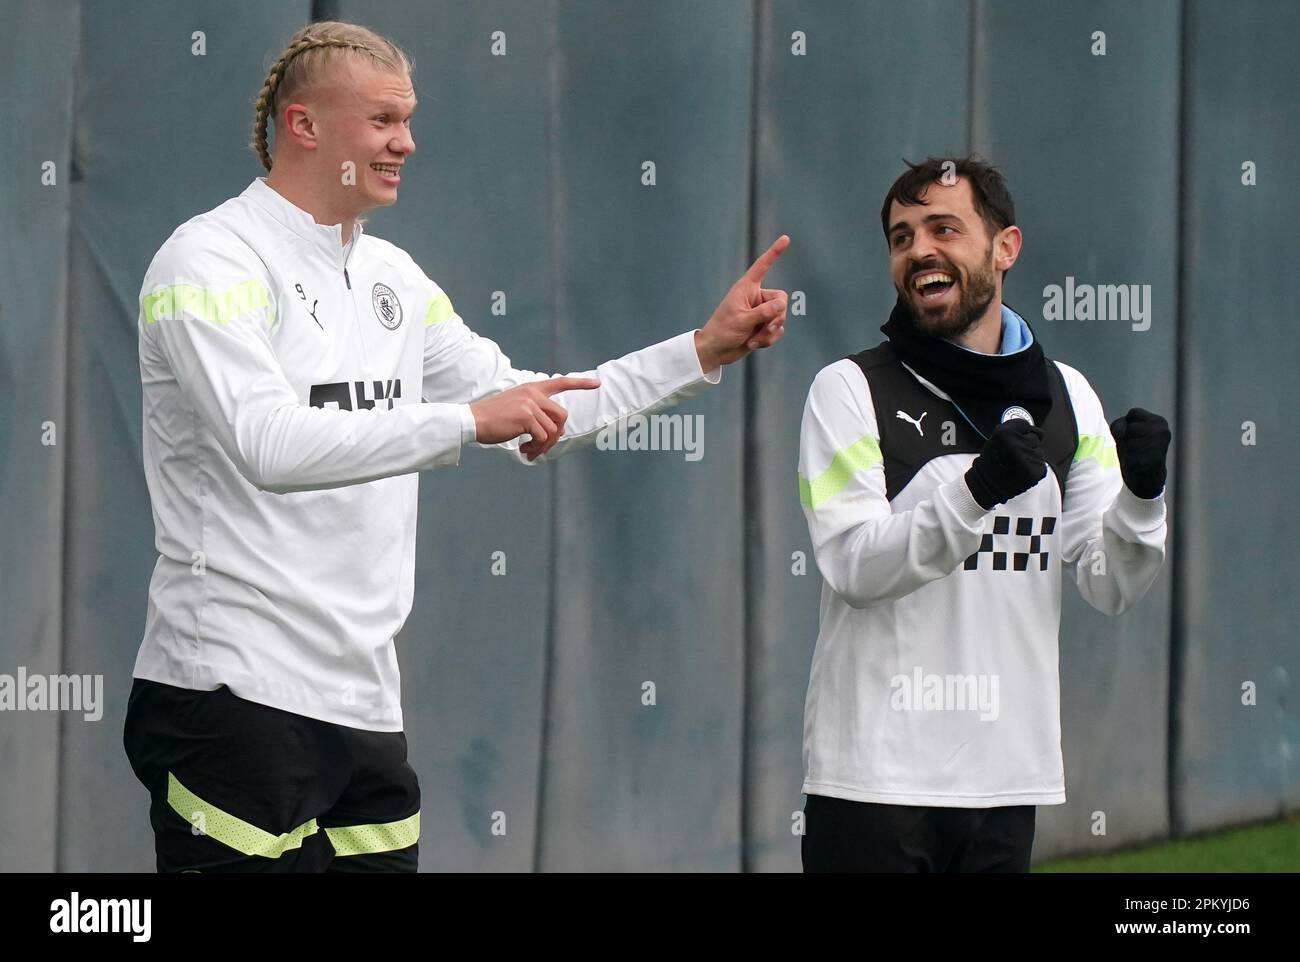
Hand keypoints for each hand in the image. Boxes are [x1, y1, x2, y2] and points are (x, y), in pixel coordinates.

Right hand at [470, 376, 600, 461]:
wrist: (473, 420)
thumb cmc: (494, 418)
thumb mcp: (516, 406)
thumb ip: (536, 412)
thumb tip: (556, 430)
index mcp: (532, 388)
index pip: (560, 382)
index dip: (580, 383)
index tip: (596, 384)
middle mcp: (533, 394)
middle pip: (562, 416)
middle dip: (556, 435)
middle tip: (542, 446)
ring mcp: (530, 404)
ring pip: (552, 430)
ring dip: (544, 446)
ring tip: (530, 450)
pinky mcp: (526, 417)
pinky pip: (542, 437)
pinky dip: (536, 448)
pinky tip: (523, 450)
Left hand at [694, 234, 790, 369]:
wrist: (716, 351)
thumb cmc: (722, 331)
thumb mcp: (742, 320)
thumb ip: (763, 312)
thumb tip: (782, 306)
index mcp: (746, 288)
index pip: (762, 266)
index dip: (774, 253)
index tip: (786, 239)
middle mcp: (755, 298)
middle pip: (781, 300)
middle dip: (776, 317)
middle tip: (765, 327)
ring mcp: (760, 313)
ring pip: (781, 318)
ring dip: (769, 332)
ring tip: (753, 339)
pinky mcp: (763, 327)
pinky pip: (778, 331)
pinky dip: (768, 339)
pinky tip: (754, 344)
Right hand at [963, 419, 1048, 509]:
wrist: (986, 486)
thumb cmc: (991, 461)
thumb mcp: (995, 438)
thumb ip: (1016, 429)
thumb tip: (1040, 433)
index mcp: (1004, 433)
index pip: (1025, 425)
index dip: (1018, 434)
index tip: (1009, 443)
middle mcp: (1017, 444)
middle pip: (1034, 438)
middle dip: (1026, 445)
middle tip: (1011, 456)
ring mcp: (1027, 458)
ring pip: (1039, 452)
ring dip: (1030, 457)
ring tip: (1016, 465)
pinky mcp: (1036, 471)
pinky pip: (1041, 464)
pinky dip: (1033, 468)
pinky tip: (1022, 472)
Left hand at [1109, 407, 1169, 498]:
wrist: (1147, 481)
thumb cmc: (1135, 452)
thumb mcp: (1128, 432)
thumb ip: (1119, 425)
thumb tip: (1121, 433)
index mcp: (1160, 421)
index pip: (1133, 412)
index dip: (1127, 425)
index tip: (1136, 437)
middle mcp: (1162, 431)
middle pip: (1128, 427)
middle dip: (1125, 438)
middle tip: (1136, 449)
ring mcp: (1158, 444)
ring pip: (1126, 440)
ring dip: (1125, 449)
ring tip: (1136, 456)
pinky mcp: (1153, 458)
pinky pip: (1128, 454)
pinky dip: (1127, 460)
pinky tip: (1137, 464)